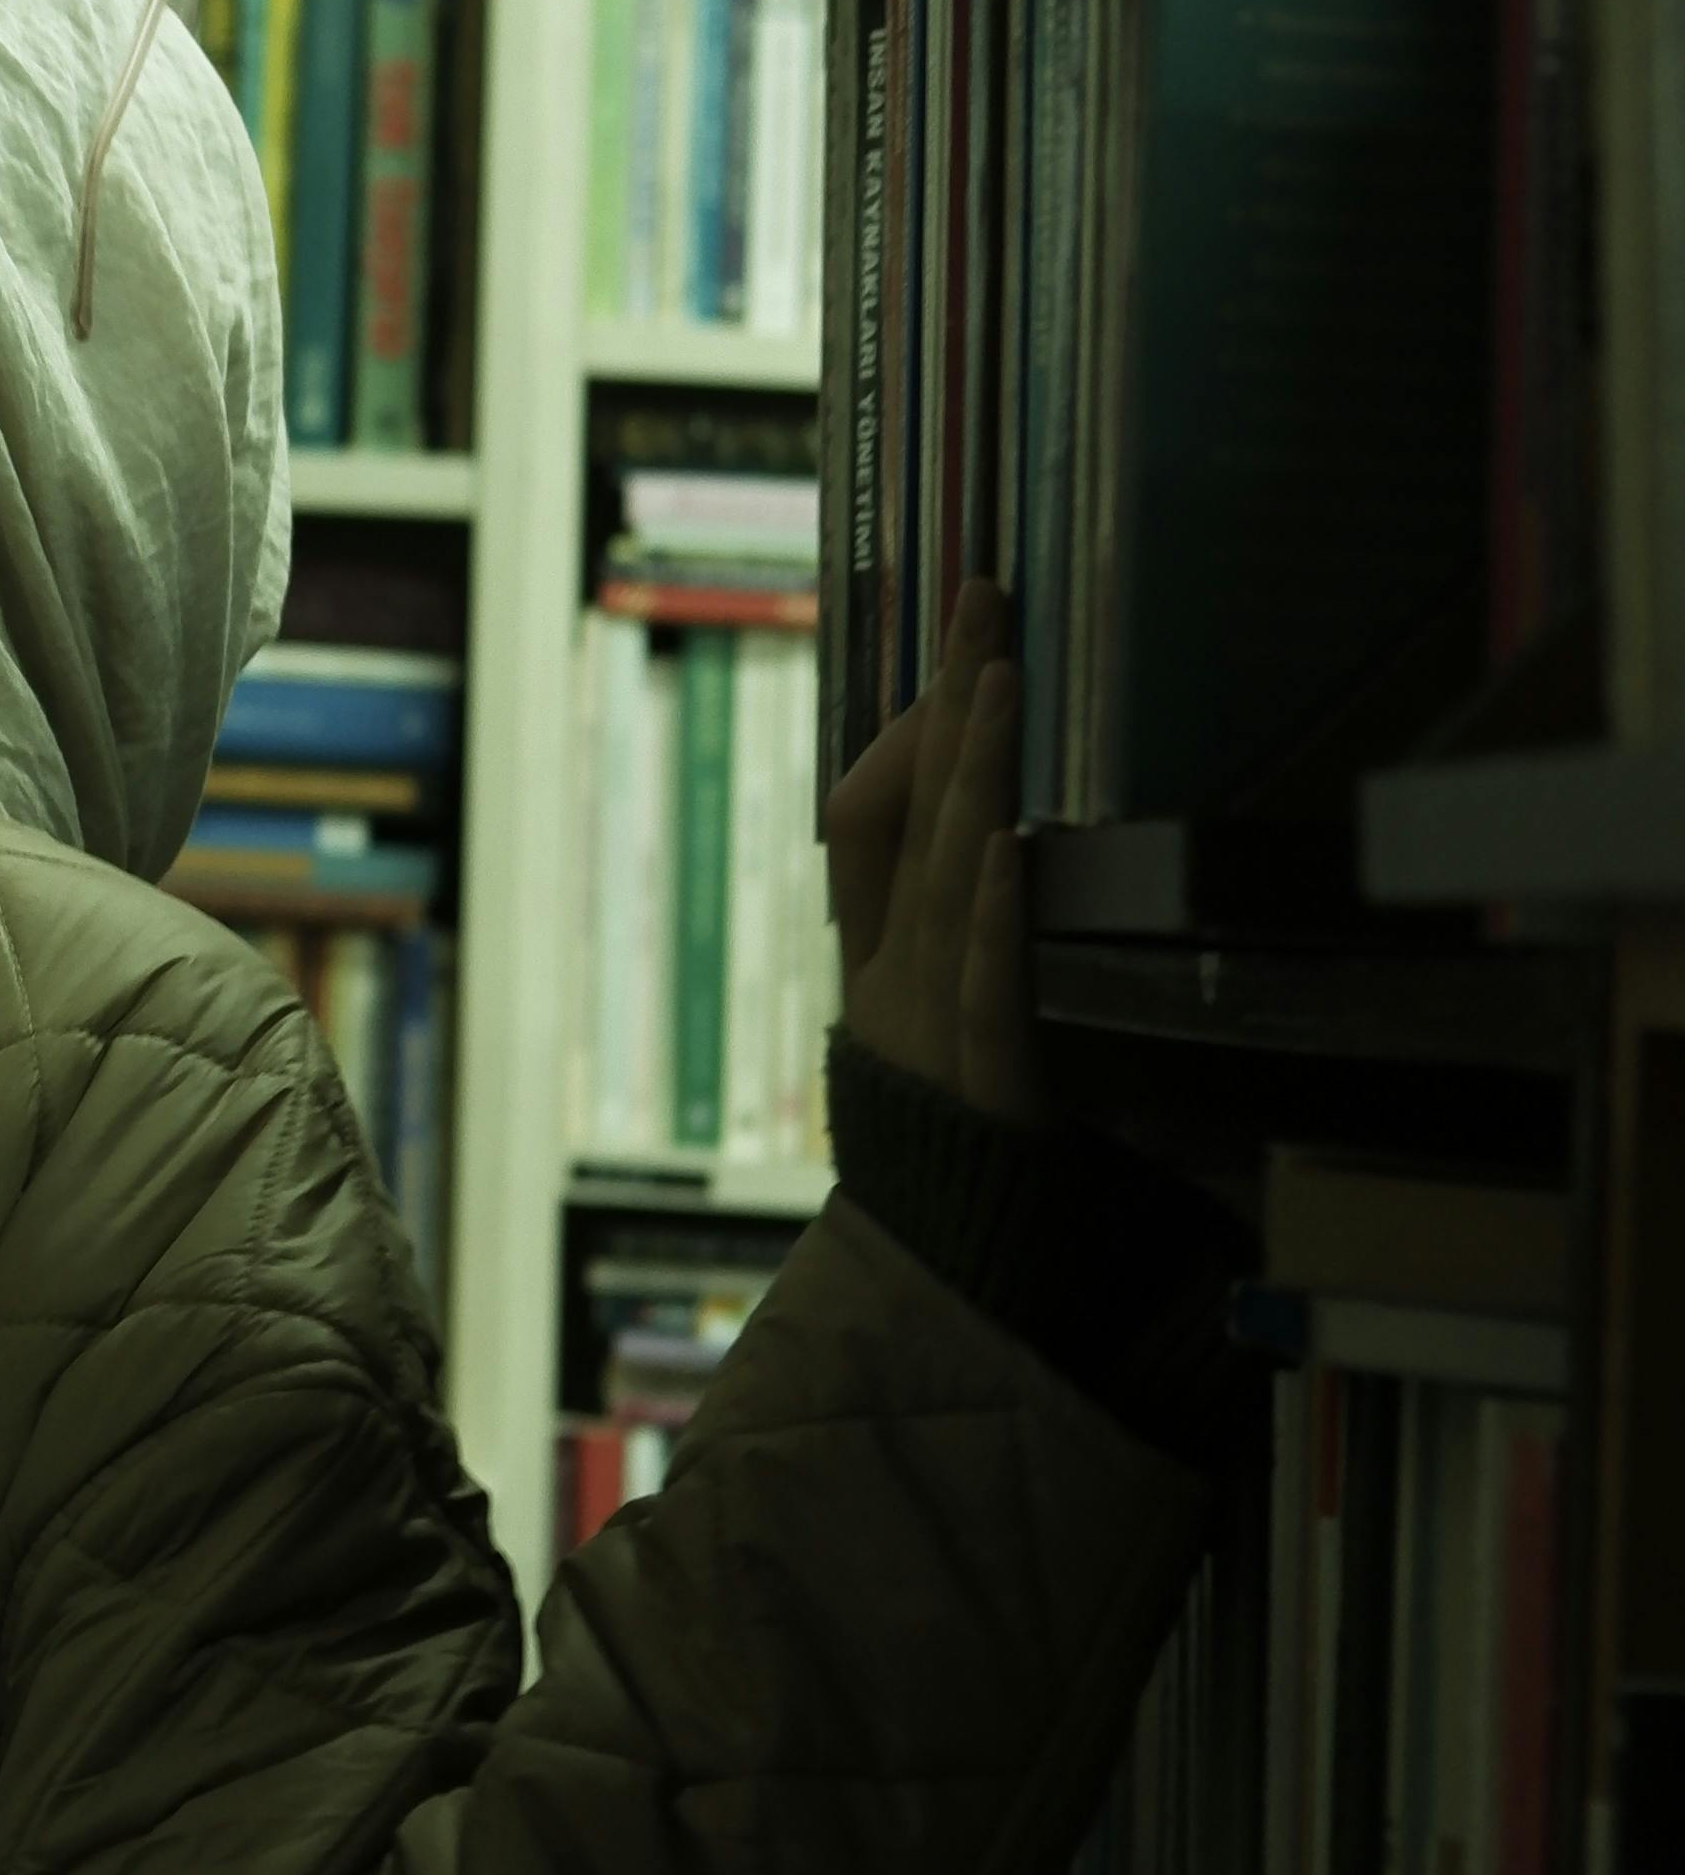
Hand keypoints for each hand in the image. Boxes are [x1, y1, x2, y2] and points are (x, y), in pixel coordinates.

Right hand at [824, 577, 1039, 1124]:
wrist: (952, 1271)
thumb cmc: (961, 1142)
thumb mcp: (939, 1024)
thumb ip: (956, 936)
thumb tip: (1002, 833)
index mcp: (877, 958)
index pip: (868, 820)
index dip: (910, 730)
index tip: (966, 644)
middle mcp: (893, 975)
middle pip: (907, 819)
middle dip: (945, 705)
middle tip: (983, 603)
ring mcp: (932, 1022)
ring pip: (945, 878)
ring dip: (972, 774)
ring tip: (1000, 679)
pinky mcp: (988, 1080)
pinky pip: (983, 984)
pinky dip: (990, 912)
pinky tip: (1008, 845)